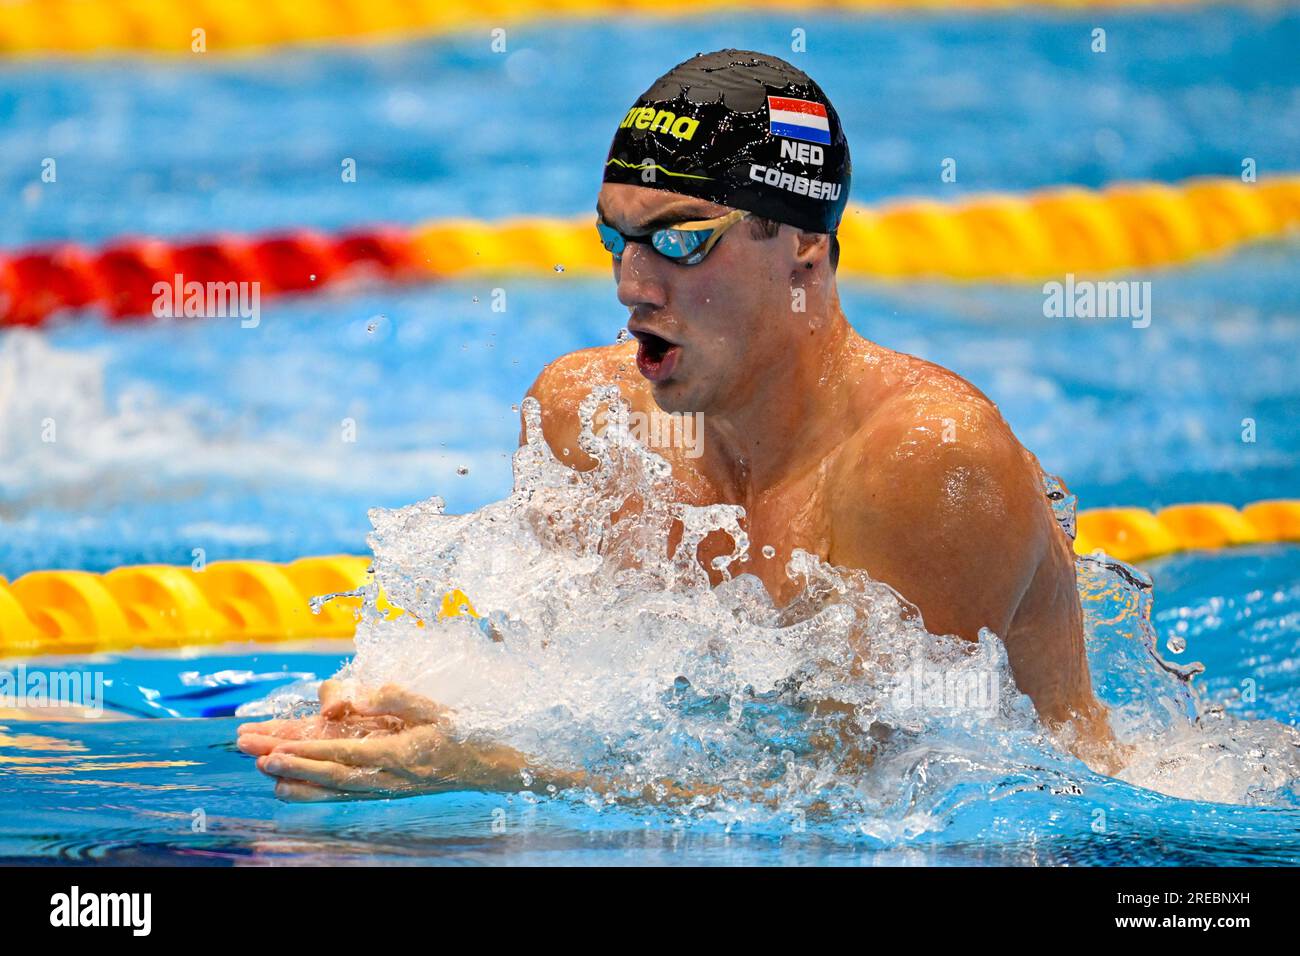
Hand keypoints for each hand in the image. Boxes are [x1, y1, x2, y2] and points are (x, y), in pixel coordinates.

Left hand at [236, 681, 537, 800]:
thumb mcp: (437, 707)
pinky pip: (346, 791)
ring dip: (298, 780)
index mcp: (400, 753)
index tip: (278, 749)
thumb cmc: (465, 732)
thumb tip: (360, 694)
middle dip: (291, 764)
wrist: (490, 767)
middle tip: (255, 756)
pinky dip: (317, 789)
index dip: (309, 752)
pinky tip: (295, 786)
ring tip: (265, 774)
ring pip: (334, 788)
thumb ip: (397, 698)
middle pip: (330, 773)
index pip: (345, 754)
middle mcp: (388, 775)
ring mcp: (386, 785)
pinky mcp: (387, 788)